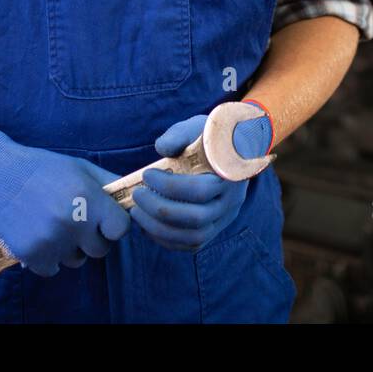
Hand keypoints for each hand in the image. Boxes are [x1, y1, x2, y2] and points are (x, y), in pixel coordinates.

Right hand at [0, 127, 130, 276]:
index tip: (104, 218)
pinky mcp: (31, 255)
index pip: (120, 228)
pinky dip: (48, 257)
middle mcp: (72, 222)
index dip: (113, 224)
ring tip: (53, 223)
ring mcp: (51, 242)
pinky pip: (53, 269)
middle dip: (92, 237)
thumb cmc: (42, 168)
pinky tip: (39, 234)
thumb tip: (132, 196)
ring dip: (69, 248)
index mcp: (88, 199)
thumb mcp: (80, 167)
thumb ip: (109, 183)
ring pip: (76, 260)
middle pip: (100, 249)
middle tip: (76, 220)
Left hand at [129, 108, 272, 251]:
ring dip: (160, 229)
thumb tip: (161, 148)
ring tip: (137, 212)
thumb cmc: (213, 137)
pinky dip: (167, 240)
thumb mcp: (197, 126)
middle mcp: (231, 201)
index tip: (147, 174)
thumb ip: (179, 135)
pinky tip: (148, 225)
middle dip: (159, 209)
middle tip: (137, 195)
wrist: (236, 150)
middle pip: (196, 218)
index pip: (200, 190)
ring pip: (194, 237)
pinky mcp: (215, 229)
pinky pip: (192, 244)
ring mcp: (224, 218)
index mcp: (229, 175)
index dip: (169, 186)